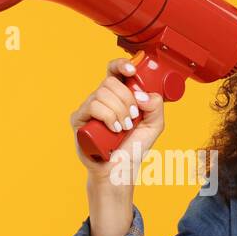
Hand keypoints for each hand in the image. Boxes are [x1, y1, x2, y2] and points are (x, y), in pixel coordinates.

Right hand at [70, 52, 165, 180]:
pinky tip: (113, 130)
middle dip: (126, 99)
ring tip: (123, 128)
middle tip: (133, 118)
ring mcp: (89, 108)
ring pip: (102, 93)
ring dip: (119, 111)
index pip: (115, 71)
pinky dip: (108, 117)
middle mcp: (101, 99)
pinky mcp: (79, 119)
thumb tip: (141, 94)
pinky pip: (93, 106)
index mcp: (118, 95)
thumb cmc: (133, 148)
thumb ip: (156, 106)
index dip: (121, 65)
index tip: (132, 71)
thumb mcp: (154, 125)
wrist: (120, 170)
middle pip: (110, 82)